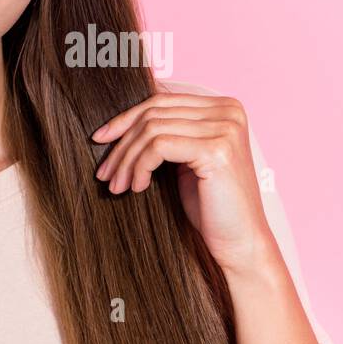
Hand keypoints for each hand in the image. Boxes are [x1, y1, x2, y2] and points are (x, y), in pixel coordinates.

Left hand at [91, 91, 274, 273]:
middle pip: (155, 112)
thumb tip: (126, 116)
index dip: (126, 118)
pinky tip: (137, 187)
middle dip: (122, 142)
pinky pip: (159, 147)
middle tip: (104, 171)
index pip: (163, 100)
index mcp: (224, 107)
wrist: (241, 242)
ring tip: (117, 185)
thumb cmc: (212, 206)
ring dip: (127, 159)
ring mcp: (225, 128)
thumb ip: (169, 133)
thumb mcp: (186, 161)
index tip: (101, 140)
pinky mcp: (216, 149)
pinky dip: (140, 166)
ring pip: (152, 130)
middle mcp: (228, 111)